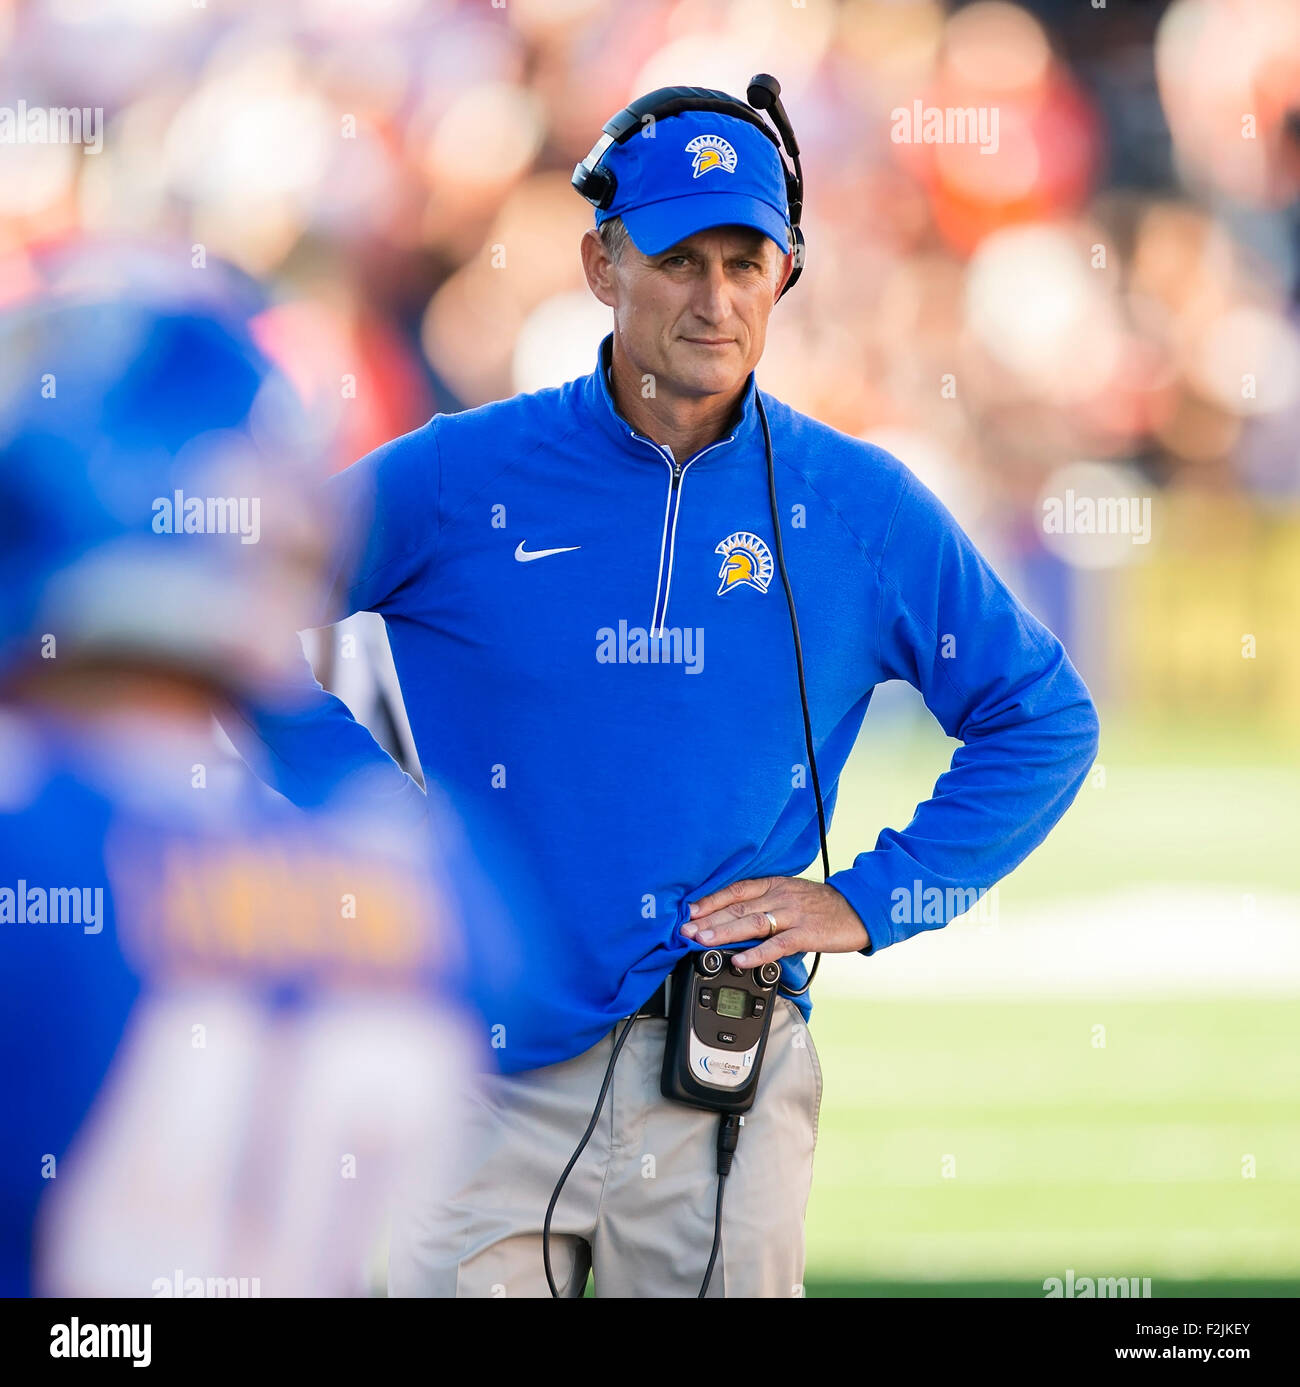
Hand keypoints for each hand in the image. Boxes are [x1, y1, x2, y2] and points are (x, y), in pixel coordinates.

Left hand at [680, 876, 868, 968]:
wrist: (860, 909)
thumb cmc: (822, 906)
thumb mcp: (790, 895)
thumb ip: (764, 904)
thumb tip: (732, 919)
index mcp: (774, 885)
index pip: (736, 890)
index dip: (711, 900)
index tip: (689, 911)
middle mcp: (780, 896)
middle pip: (739, 907)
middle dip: (710, 920)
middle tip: (686, 931)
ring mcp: (794, 915)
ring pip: (754, 923)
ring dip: (726, 933)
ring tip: (704, 942)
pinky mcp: (807, 933)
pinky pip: (778, 945)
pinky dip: (757, 953)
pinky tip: (740, 960)